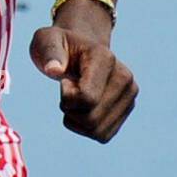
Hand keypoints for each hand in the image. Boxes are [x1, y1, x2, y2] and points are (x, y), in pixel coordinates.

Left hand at [30, 25, 137, 142]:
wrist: (79, 51)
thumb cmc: (59, 47)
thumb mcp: (46, 41)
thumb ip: (49, 52)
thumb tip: (53, 70)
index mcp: (105, 59)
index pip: (87, 98)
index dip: (67, 97)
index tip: (64, 81)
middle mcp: (125, 78)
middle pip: (91, 119)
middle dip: (70, 111)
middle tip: (69, 90)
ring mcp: (130, 95)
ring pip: (97, 131)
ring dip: (77, 121)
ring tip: (76, 99)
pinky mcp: (127, 110)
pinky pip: (102, 135)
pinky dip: (86, 129)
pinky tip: (83, 109)